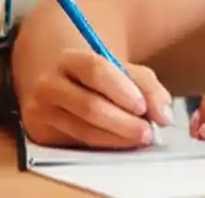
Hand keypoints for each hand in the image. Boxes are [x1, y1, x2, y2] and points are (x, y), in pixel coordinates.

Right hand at [19, 48, 173, 148]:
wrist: (58, 80)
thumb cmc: (96, 76)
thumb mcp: (122, 70)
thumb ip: (147, 87)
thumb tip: (164, 115)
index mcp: (69, 59)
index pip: (94, 69)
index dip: (120, 89)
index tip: (142, 106)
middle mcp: (48, 84)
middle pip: (89, 106)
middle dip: (123, 122)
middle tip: (148, 132)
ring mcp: (40, 111)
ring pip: (84, 131)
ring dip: (118, 138)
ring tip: (140, 137)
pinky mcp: (40, 134)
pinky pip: (78, 144)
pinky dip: (104, 145)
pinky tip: (121, 142)